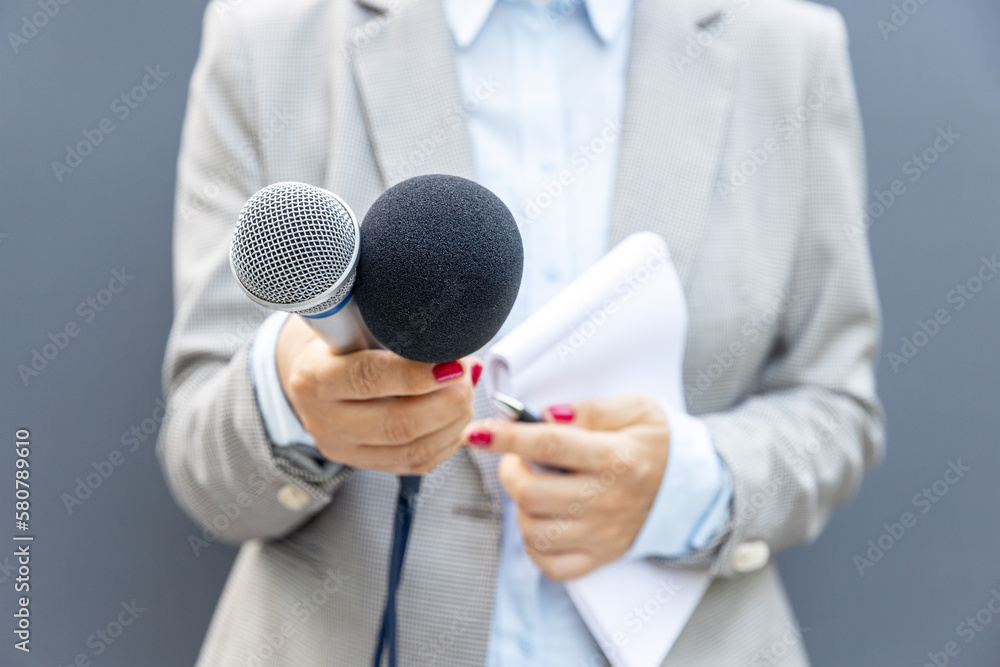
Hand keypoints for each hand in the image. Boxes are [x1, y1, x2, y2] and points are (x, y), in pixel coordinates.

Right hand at [276, 314, 480, 474]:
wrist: (314, 373)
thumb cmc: (342, 339)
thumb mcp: (354, 321)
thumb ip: (394, 328)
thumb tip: (455, 348)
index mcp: (314, 376)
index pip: (367, 378)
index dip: (415, 374)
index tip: (452, 365)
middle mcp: (323, 419)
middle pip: (395, 424)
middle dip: (445, 403)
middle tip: (467, 379)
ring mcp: (342, 447)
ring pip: (410, 449)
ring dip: (452, 424)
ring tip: (466, 395)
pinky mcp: (362, 463)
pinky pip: (414, 464)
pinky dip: (445, 443)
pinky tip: (457, 420)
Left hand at [460, 395, 669, 580]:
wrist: (692, 489)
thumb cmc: (657, 444)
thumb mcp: (636, 410)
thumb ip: (590, 409)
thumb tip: (546, 414)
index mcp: (615, 457)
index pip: (548, 444)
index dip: (505, 436)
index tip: (477, 431)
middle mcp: (605, 500)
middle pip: (532, 494)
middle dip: (509, 471)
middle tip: (517, 458)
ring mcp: (601, 534)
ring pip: (535, 531)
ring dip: (520, 507)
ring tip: (532, 487)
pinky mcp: (599, 556)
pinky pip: (551, 565)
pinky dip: (535, 545)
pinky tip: (543, 520)